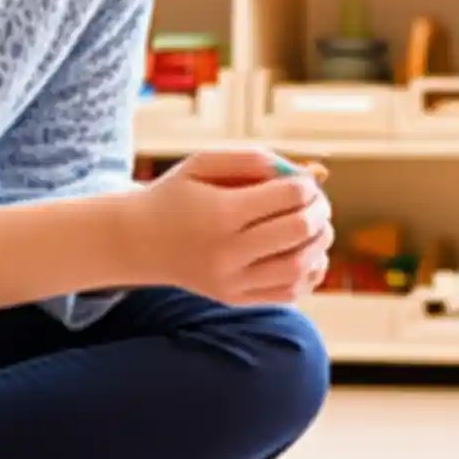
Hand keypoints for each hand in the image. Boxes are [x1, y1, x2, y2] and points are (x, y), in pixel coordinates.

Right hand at [122, 149, 334, 305]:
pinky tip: (306, 253)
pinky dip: (310, 272)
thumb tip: (307, 172)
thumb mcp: (204, 164)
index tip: (303, 182)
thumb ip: (254, 160)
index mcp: (220, 214)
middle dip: (320, 211)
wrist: (137, 242)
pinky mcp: (235, 299)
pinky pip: (290, 292)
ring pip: (301, 266)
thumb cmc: (177, 195)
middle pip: (299, 230)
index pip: (288, 197)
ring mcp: (232, 282)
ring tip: (317, 227)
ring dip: (320, 243)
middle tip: (318, 203)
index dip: (307, 185)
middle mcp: (226, 253)